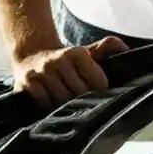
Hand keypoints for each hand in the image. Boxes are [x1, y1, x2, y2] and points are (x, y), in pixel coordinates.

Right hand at [12, 36, 128, 107]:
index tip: (100, 92)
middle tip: (86, 101)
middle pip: (80, 93)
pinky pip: (44, 104)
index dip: (101, 90)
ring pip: (62, 100)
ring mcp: (41, 73)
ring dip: (66, 105)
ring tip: (69, 102)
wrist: (31, 54)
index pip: (98, 81)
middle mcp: (58, 61)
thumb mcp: (87, 50)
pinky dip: (49, 106)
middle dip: (85, 99)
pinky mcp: (26, 84)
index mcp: (76, 53)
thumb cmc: (66, 58)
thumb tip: (126, 49)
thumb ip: (108, 47)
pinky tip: (53, 103)